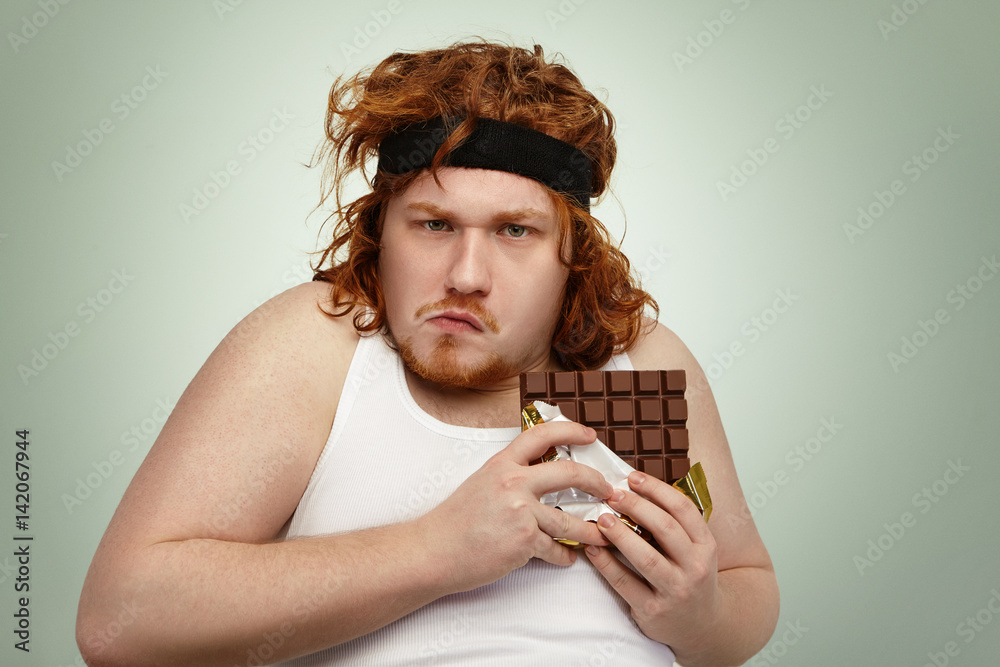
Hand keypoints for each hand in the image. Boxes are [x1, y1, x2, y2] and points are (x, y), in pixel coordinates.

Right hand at [418, 420, 612, 592]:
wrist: (433, 551)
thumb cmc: (455, 523)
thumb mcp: (482, 484)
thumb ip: (510, 476)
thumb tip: (541, 479)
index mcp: (502, 464)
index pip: (541, 434)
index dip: (570, 430)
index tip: (589, 434)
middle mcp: (513, 482)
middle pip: (569, 473)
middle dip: (597, 482)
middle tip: (608, 490)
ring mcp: (520, 511)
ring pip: (570, 519)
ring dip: (590, 530)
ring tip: (601, 534)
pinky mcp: (523, 540)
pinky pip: (556, 548)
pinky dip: (564, 556)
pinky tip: (566, 558)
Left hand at [584, 470, 719, 651]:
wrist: (702, 626)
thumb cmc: (691, 577)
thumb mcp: (696, 550)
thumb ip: (675, 525)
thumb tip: (635, 490)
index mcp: (706, 546)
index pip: (683, 509)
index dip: (656, 489)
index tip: (632, 477)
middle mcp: (695, 567)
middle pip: (665, 529)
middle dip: (635, 506)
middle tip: (612, 494)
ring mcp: (675, 591)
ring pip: (646, 558)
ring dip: (620, 535)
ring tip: (602, 520)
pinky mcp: (653, 610)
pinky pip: (625, 583)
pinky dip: (606, 564)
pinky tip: (592, 549)